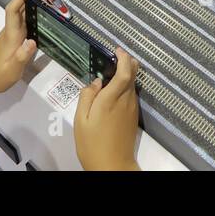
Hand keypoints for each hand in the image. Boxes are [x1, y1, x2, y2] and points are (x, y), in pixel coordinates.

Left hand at [0, 0, 36, 97]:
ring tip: (49, 7)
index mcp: (10, 36)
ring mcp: (10, 36)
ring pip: (21, 17)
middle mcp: (10, 32)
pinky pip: (22, 25)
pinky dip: (31, 19)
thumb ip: (22, 56)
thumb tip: (33, 41)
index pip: (13, 10)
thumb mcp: (11, 71)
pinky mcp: (11, 41)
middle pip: (19, 10)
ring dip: (32, 8)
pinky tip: (41, 24)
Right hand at [74, 49, 139, 170]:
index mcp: (111, 99)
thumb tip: (95, 82)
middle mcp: (125, 100)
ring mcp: (132, 109)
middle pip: (132, 75)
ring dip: (126, 74)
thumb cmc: (92, 144)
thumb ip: (87, 97)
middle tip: (117, 56)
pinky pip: (131, 95)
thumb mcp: (80, 120)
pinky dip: (125, 86)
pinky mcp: (133, 117)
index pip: (124, 72)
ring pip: (132, 84)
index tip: (117, 50)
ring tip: (112, 72)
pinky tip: (114, 91)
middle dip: (127, 62)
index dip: (123, 58)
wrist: (113, 166)